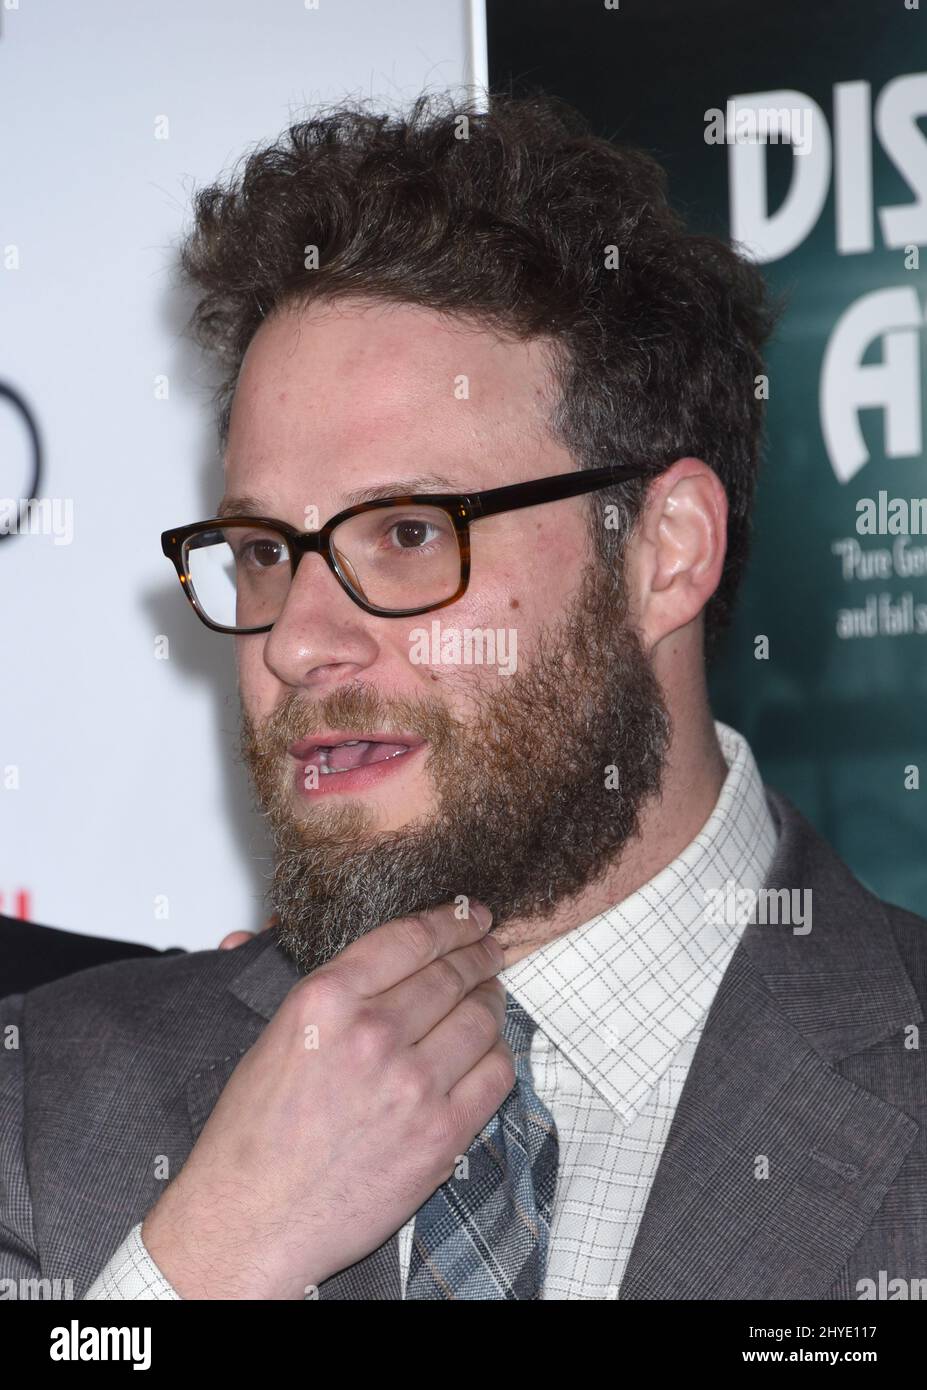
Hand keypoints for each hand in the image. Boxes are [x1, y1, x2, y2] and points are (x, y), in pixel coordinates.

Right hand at [142, 900, 512, 1298]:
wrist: (249, 1223)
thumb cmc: (251, 1137)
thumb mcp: (270, 1038)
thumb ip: (303, 982)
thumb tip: (269, 929)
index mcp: (326, 1000)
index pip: (410, 938)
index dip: (452, 920)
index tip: (472, 915)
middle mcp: (373, 1035)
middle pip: (451, 974)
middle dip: (479, 955)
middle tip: (491, 950)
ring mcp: (412, 1085)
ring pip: (480, 1019)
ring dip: (492, 1001)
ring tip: (491, 996)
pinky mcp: (440, 1135)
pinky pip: (495, 1075)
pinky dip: (498, 1055)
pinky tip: (489, 1049)